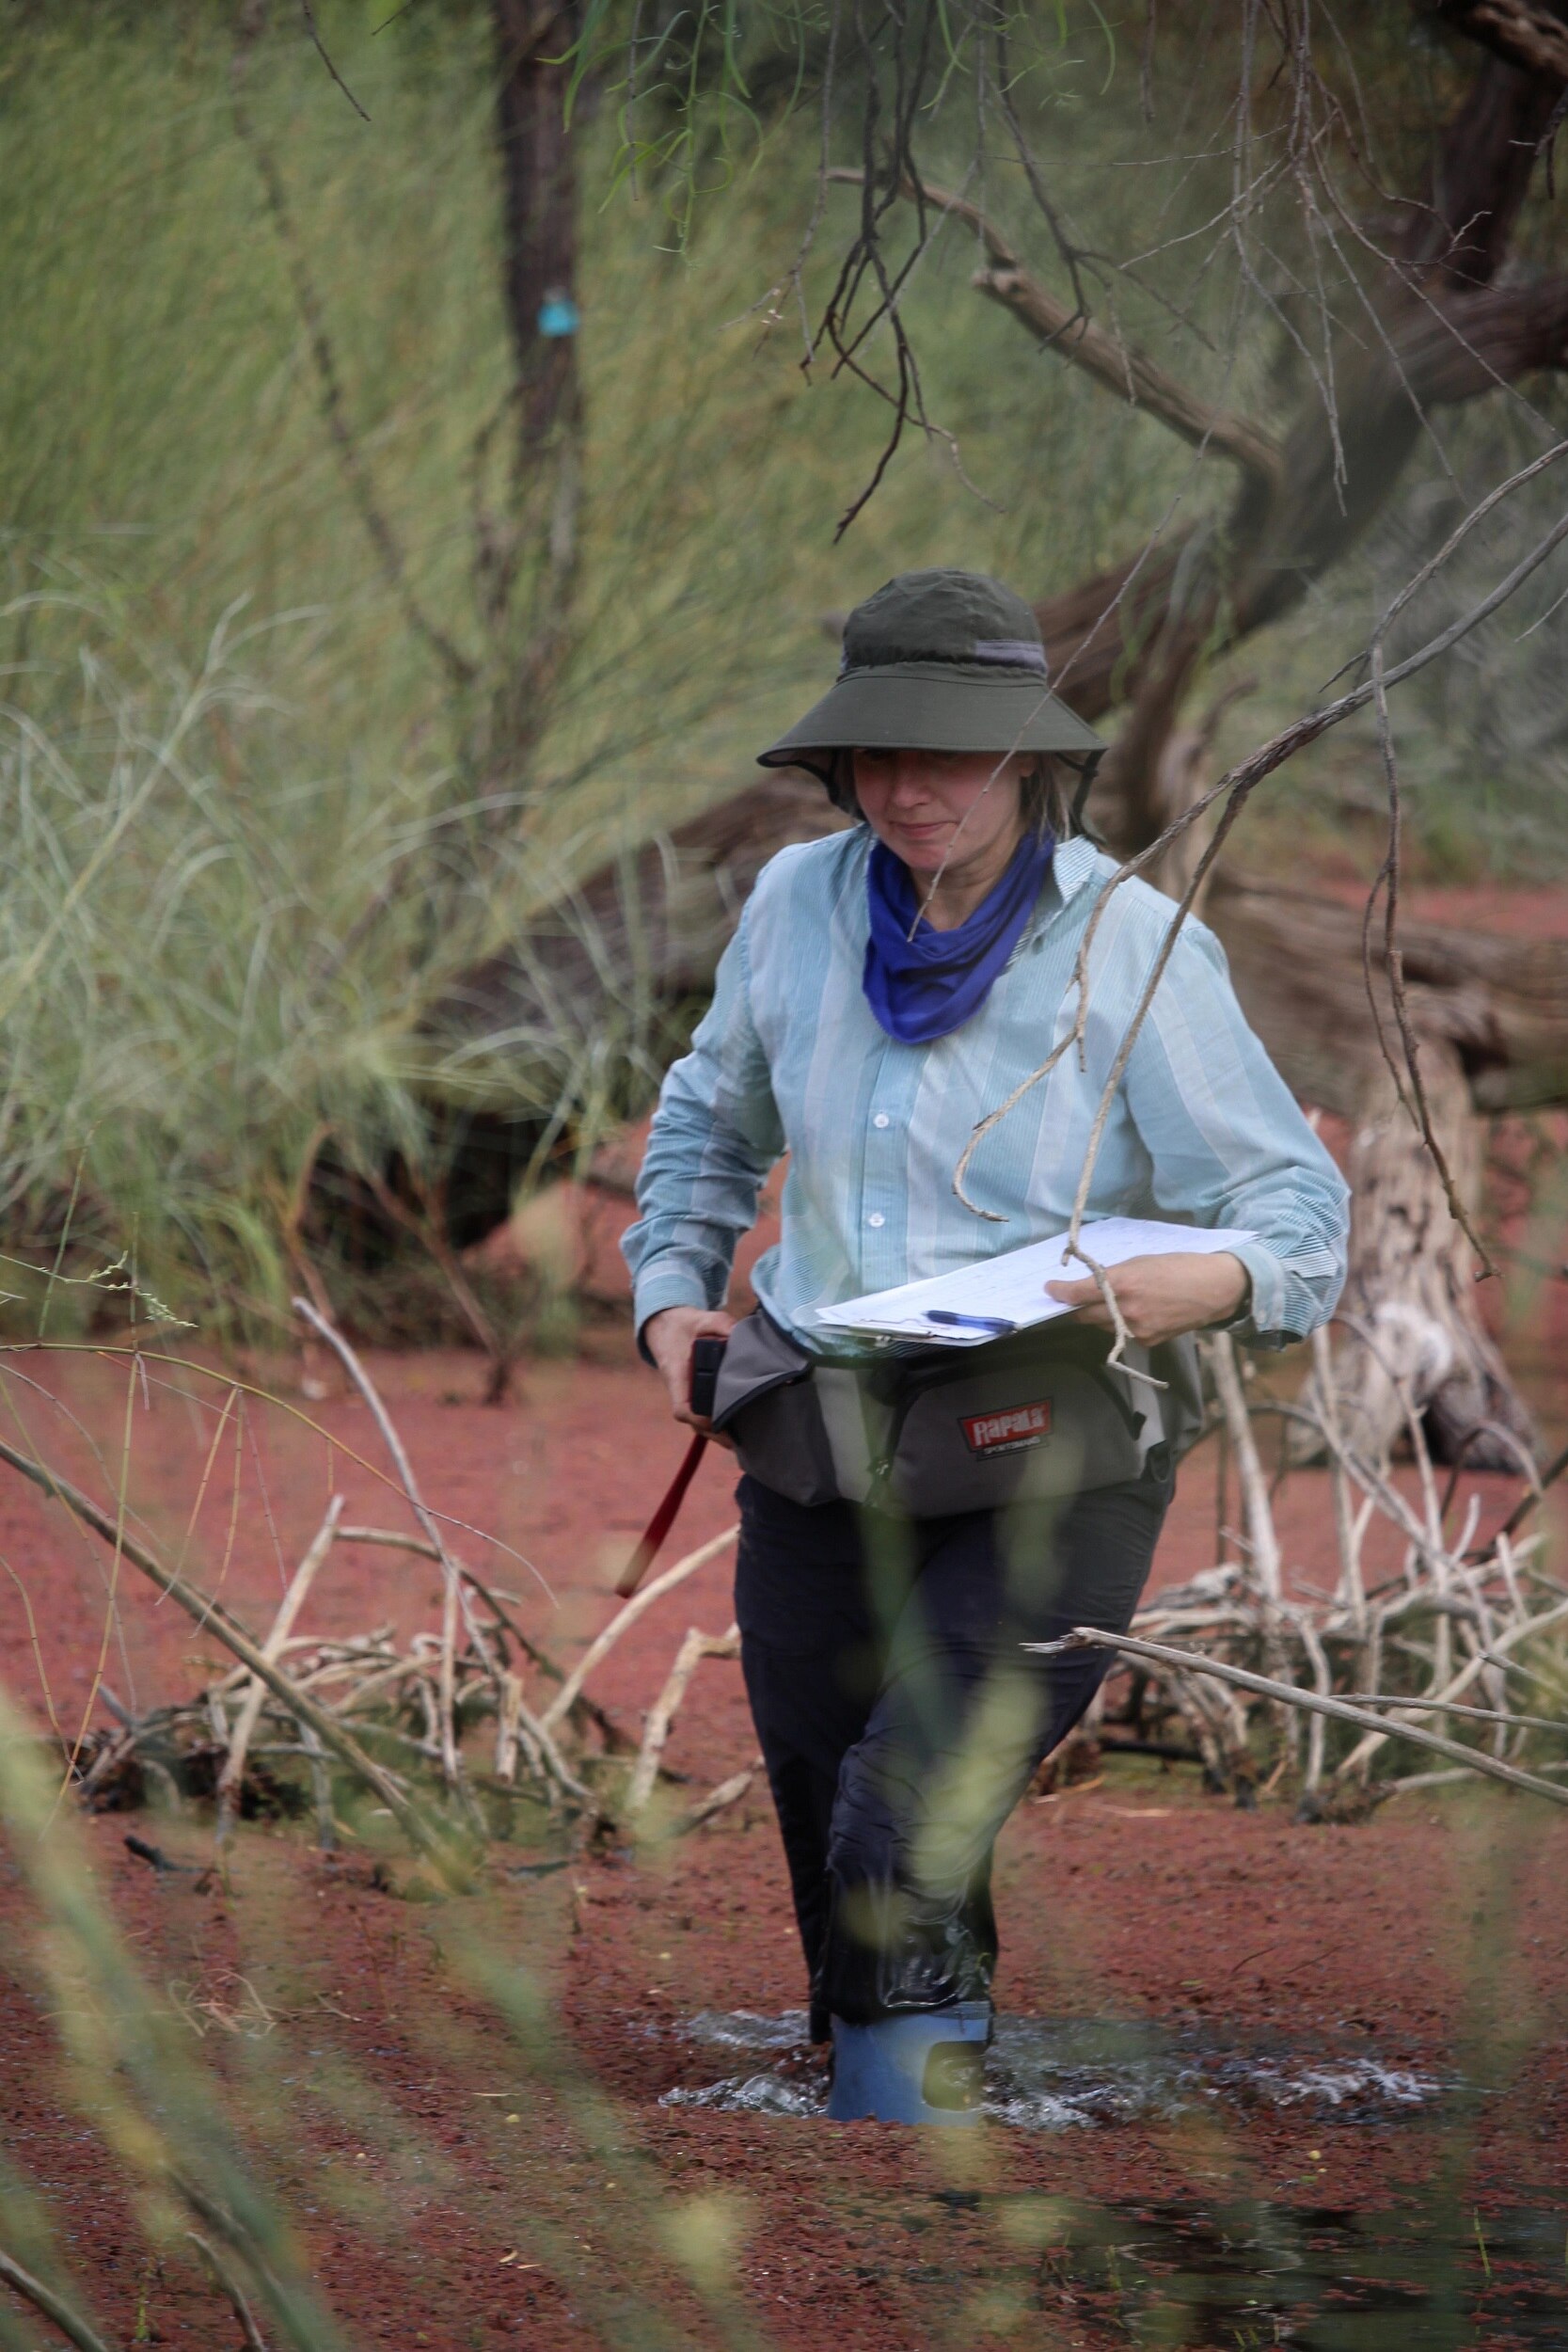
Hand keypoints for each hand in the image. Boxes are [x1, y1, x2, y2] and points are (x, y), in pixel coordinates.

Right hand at [642, 1305, 736, 1447]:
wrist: (667, 1326)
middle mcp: (680, 1390)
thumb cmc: (684, 1324)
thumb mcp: (702, 1318)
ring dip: (719, 1434)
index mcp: (677, 1375)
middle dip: (716, 1434)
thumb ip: (722, 1324)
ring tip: (745, 1443)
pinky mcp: (695, 1395)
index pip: (682, 1407)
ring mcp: (687, 1395)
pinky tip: (742, 1431)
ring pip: (700, 1423)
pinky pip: (705, 1416)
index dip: (698, 1420)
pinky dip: (720, 1425)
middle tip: (741, 1443)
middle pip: (694, 1423)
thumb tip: (741, 1337)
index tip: (716, 1423)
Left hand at [1044, 1252, 1248, 1347]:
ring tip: (1114, 1302)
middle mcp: (1126, 1309)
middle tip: (1073, 1299)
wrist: (1215, 1289)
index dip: (1060, 1293)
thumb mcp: (1141, 1262)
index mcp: (1122, 1283)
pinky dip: (1121, 1324)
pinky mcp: (1147, 1341)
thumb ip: (1114, 1276)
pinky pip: (1122, 1334)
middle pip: (1084, 1315)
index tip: (1050, 1290)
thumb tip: (1091, 1285)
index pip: (1078, 1294)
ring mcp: (1136, 1329)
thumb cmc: (1179, 1267)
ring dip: (1099, 1315)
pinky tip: (1136, 1312)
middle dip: (1076, 1307)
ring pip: (1102, 1326)